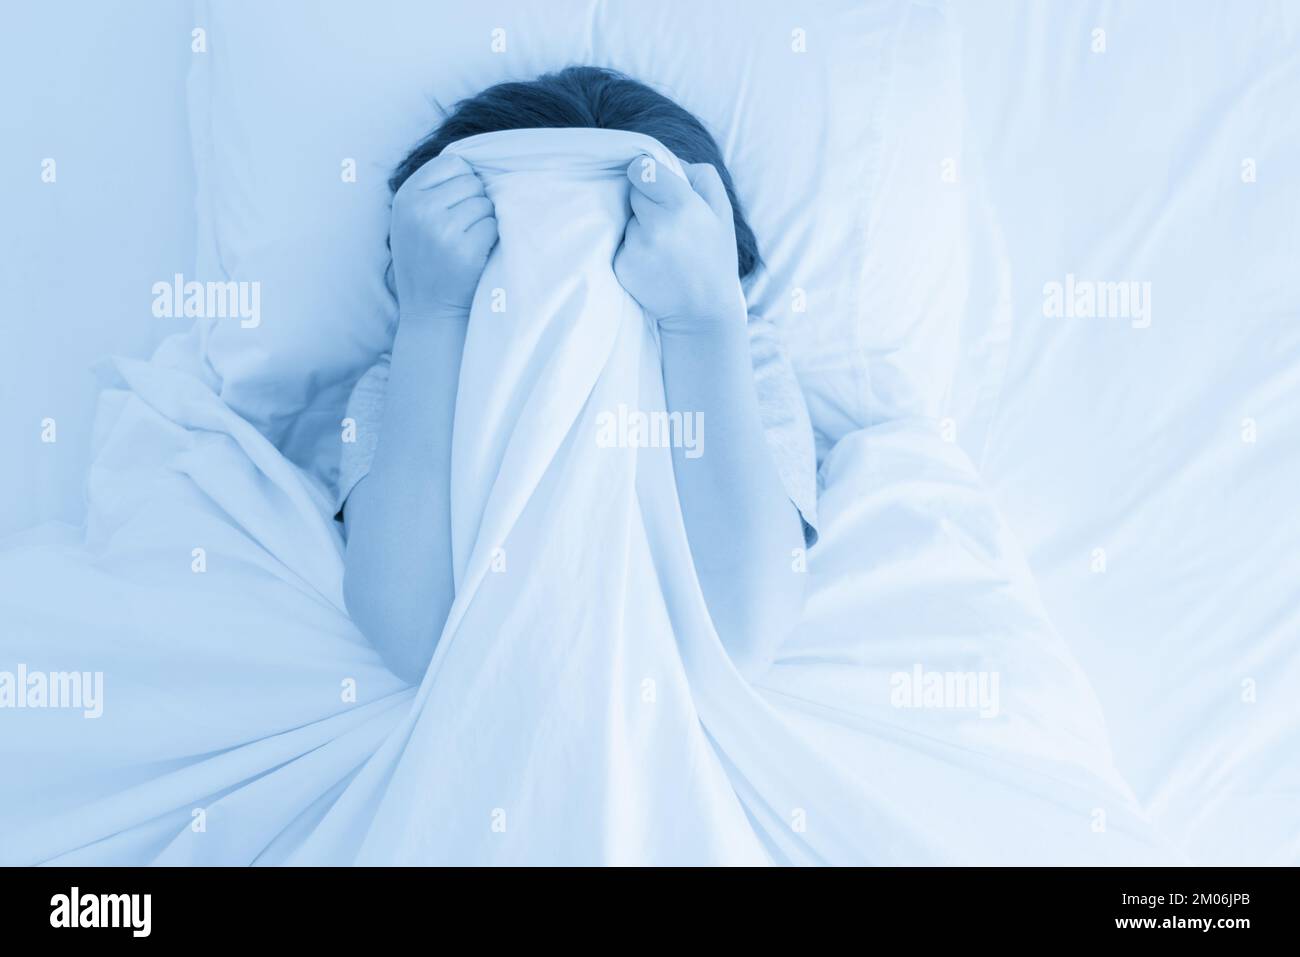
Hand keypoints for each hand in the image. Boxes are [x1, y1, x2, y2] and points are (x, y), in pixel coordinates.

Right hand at [390, 153, 497, 319]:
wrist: (429, 309)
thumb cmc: (425, 259)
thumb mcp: (412, 219)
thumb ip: (431, 189)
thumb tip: (470, 162)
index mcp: (407, 197)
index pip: (452, 163)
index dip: (463, 181)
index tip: (457, 203)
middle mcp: (421, 210)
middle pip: (471, 182)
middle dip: (474, 201)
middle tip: (463, 227)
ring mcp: (443, 230)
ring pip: (485, 203)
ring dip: (484, 220)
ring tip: (467, 240)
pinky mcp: (465, 250)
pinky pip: (493, 226)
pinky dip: (491, 238)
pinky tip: (476, 252)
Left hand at [614, 156, 744, 334]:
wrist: (702, 312)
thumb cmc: (713, 257)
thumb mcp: (722, 212)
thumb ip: (701, 176)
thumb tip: (669, 161)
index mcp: (682, 204)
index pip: (641, 169)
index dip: (646, 175)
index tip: (653, 185)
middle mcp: (657, 224)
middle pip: (633, 193)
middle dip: (646, 202)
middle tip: (668, 225)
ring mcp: (637, 246)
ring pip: (627, 220)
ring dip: (640, 228)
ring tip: (664, 249)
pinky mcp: (622, 266)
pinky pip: (620, 244)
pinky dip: (632, 250)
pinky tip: (653, 264)